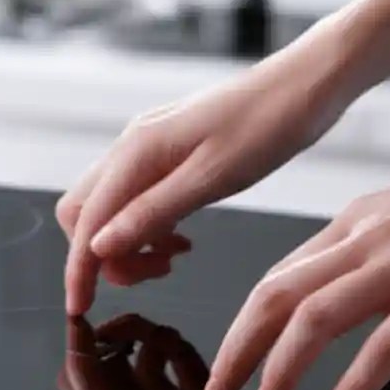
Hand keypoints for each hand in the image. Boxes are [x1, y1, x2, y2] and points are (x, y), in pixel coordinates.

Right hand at [56, 21, 365, 314]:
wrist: (310, 80)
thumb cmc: (271, 122)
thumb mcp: (213, 177)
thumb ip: (151, 213)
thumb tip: (97, 248)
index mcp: (136, 152)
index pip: (86, 222)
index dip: (78, 269)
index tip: (80, 308)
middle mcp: (131, 146)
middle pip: (84, 214)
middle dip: (103, 256)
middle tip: (149, 278)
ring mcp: (147, 147)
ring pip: (108, 207)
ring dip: (127, 243)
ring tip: (170, 261)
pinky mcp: (167, 151)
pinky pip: (136, 197)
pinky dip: (147, 227)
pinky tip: (181, 239)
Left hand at [206, 167, 389, 389]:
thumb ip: (362, 248)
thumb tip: (318, 287)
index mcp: (356, 221)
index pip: (279, 274)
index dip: (245, 321)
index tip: (230, 353)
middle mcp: (368, 238)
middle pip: (276, 295)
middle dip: (238, 346)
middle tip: (218, 386)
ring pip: (312, 318)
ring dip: (279, 367)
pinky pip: (381, 348)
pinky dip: (350, 387)